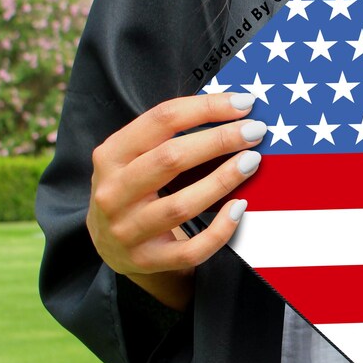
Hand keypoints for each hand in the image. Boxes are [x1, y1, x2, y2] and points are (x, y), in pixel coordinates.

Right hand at [87, 92, 264, 309]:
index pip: (161, 120)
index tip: (243, 103)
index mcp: (111, 155)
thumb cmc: (134, 188)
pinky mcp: (146, 260)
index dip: (206, 107)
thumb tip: (231, 110)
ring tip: (252, 161)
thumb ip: (168, 136)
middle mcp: (113, 192)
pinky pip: (191, 250)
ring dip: (223, 180)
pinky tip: (240, 208)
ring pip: (181, 205)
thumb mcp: (134, 157)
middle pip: (171, 159)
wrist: (107, 244)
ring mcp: (127, 230)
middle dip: (219, 140)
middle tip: (255, 131)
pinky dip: (219, 229)